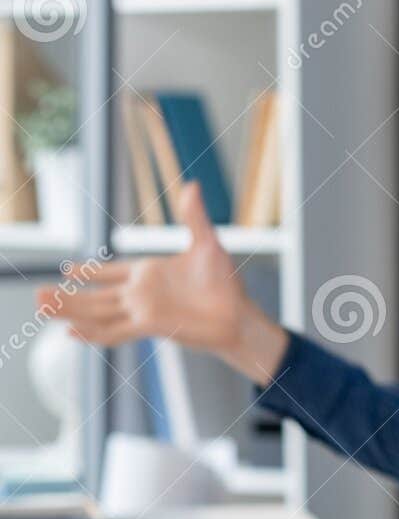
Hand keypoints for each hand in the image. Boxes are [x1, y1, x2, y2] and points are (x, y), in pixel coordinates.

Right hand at [37, 183, 288, 384]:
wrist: (240, 317)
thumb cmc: (226, 285)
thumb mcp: (207, 245)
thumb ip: (193, 217)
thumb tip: (192, 185)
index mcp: (149, 274)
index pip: (110, 272)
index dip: (91, 272)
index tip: (68, 269)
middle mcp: (141, 294)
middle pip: (95, 294)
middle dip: (67, 294)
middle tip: (38, 294)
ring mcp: (143, 311)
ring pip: (97, 311)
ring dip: (70, 310)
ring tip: (41, 308)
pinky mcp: (150, 326)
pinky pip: (115, 331)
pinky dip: (93, 333)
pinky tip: (71, 334)